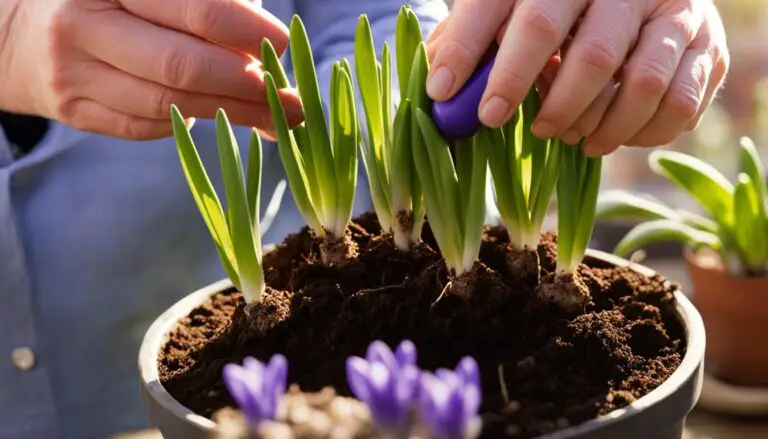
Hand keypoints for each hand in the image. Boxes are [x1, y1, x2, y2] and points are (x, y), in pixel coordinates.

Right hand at [0, 0, 302, 139]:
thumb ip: (205, 4)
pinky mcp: (74, 110)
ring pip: (167, 104)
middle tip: (292, 98)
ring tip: (276, 117)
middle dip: (247, 85)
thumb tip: (265, 47)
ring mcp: (73, 73)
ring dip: (232, 114)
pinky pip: (146, 127)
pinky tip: (224, 118)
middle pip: (181, 65)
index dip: (245, 30)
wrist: (18, 29)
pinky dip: (192, 123)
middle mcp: (84, 24)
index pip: (194, 7)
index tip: (282, 44)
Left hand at [426, 0, 728, 155]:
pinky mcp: (706, 45)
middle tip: (512, 123)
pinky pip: (678, 103)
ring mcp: (673, 11)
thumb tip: (437, 90)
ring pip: (638, 81)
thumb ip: (472, 39)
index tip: (444, 95)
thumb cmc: (558, 6)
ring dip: (593, 123)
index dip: (472, 51)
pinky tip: (606, 138)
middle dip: (542, 98)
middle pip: (584, 49)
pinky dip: (639, 133)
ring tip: (564, 137)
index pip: (510, 7)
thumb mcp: (511, 7)